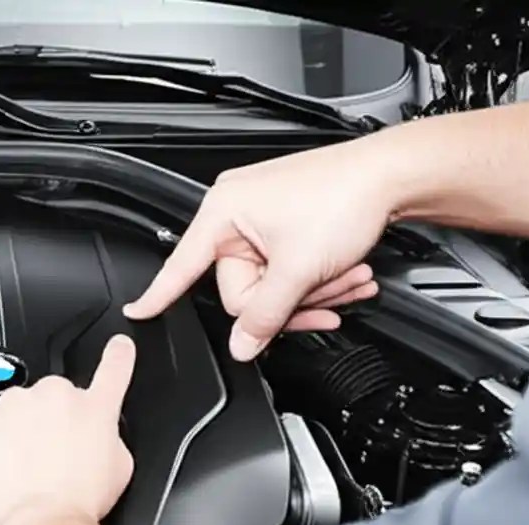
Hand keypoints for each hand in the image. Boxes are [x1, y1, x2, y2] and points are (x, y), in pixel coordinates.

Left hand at [0, 335, 136, 524]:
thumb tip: (98, 436)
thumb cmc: (79, 503)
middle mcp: (47, 397)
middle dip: (43, 423)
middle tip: (45, 460)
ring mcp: (5, 409)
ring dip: (9, 434)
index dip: (118, 356)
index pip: (111, 370)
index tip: (119, 346)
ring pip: (5, 413)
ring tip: (17, 472)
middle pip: (44, 399)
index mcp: (89, 406)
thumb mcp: (119, 468)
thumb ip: (107, 438)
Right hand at [124, 139, 393, 360]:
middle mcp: (238, 212)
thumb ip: (265, 315)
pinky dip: (320, 276)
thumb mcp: (298, 269)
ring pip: (274, 282)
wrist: (393, 176)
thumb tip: (243, 344)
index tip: (136, 312)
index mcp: (224, 213)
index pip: (182, 266)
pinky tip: (348, 275)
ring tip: (348, 280)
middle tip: (324, 298)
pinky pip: (290, 267)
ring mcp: (264, 218)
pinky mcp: (288, 223)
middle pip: (245, 288)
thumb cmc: (344, 197)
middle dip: (290, 300)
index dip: (158, 294)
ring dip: (315, 290)